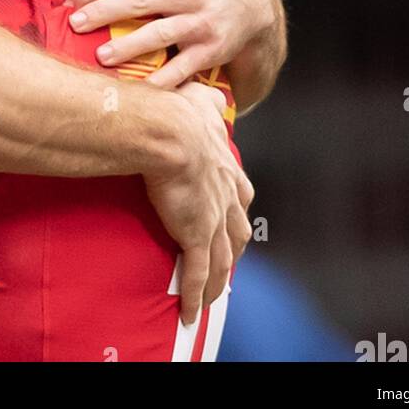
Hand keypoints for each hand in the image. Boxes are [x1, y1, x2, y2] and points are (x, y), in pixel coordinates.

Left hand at [65, 0, 274, 89]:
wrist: (255, 2)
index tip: (69, 3)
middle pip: (137, 1)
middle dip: (102, 13)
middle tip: (74, 25)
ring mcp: (200, 21)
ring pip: (160, 33)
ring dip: (129, 46)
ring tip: (101, 57)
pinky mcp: (212, 49)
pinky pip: (185, 66)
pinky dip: (164, 79)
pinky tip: (142, 89)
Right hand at [143, 87, 253, 323]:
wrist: (168, 131)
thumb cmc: (177, 111)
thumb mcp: (199, 100)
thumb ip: (208, 100)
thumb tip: (215, 94)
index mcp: (225, 166)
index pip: (239, 194)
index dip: (236, 209)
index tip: (233, 218)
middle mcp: (225, 195)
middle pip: (238, 231)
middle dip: (234, 248)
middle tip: (227, 262)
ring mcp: (214, 217)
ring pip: (223, 259)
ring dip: (219, 281)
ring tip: (211, 297)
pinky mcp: (196, 234)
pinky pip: (198, 273)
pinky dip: (196, 294)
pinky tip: (191, 313)